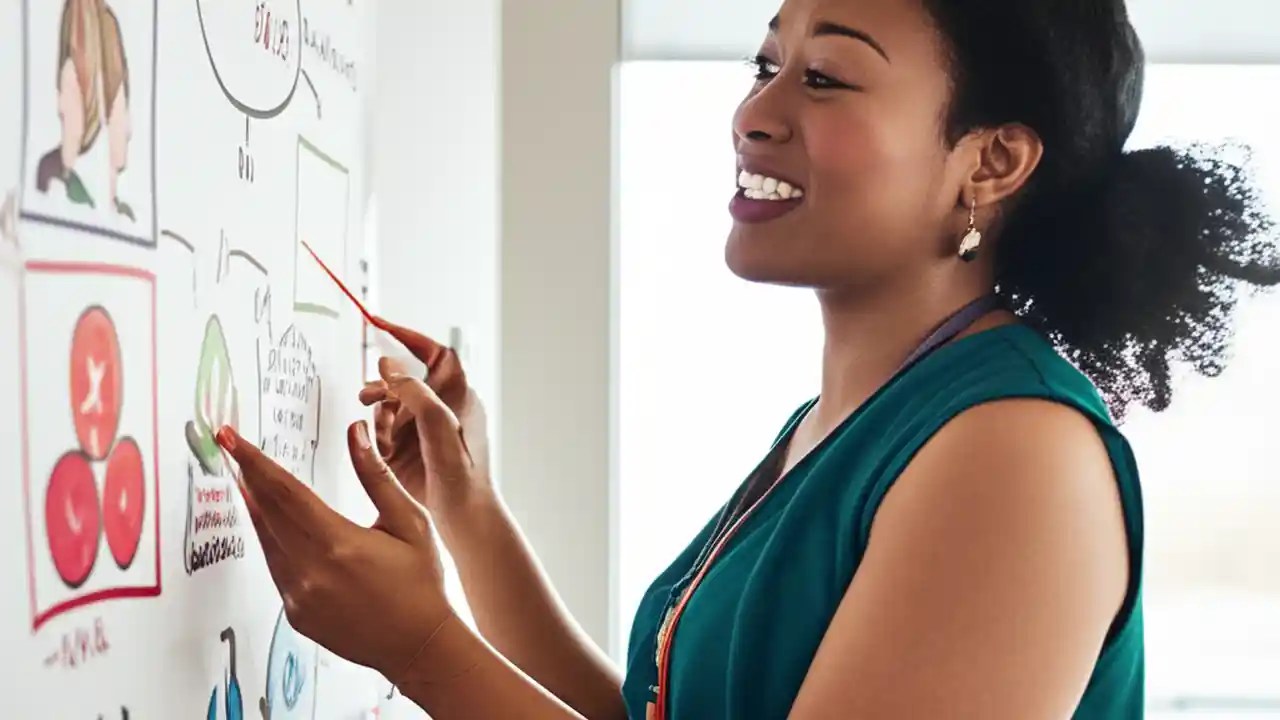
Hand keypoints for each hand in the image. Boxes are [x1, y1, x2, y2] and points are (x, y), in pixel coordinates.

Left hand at [216, 421, 450, 678]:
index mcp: (339, 544)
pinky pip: (276, 569)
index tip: (232, 438)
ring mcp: (299, 597)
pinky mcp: (295, 615)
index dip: (255, 461)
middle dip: (247, 475)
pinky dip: (271, 542)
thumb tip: (354, 433)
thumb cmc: (422, 583)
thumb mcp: (409, 522)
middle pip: (268, 512)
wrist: (419, 645)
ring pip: (266, 542)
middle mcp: (310, 572)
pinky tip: (275, 527)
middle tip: (230, 446)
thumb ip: (376, 476)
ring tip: (246, 479)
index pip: (285, 491)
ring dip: (255, 508)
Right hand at [359, 318, 491, 521]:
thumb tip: (391, 369)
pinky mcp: (407, 450)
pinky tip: (380, 443)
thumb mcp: (441, 429)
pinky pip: (384, 429)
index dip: (410, 336)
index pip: (435, 353)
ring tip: (374, 418)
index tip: (379, 325)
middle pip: (405, 379)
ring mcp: (423, 430)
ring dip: (378, 407)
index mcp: (457, 396)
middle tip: (368, 394)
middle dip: (384, 383)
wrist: (463, 521)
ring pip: (390, 404)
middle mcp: (440, 408)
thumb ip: (417, 394)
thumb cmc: (464, 477)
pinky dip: (377, 430)